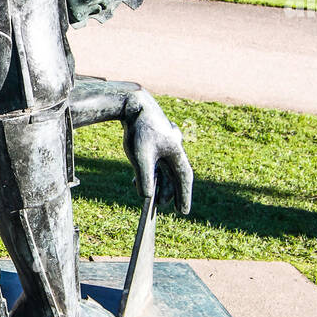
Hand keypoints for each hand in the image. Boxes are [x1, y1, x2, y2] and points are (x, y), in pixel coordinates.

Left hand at [121, 90, 191, 213]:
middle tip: (164, 208)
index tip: (183, 212)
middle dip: (169, 193)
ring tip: (149, 199)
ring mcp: (165, 145)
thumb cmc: (139, 129)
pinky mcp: (155, 141)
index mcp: (176, 151)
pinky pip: (156, 162)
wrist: (132, 105)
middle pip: (175, 176)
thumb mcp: (140, 156)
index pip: (184, 178)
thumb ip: (145, 178)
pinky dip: (150, 173)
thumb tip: (147, 197)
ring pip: (164, 170)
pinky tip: (137, 183)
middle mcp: (174, 148)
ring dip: (157, 184)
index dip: (184, 195)